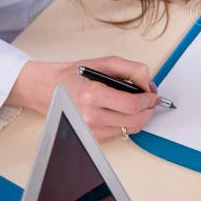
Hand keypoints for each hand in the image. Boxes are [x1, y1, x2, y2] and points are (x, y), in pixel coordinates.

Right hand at [7, 56, 158, 141]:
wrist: (47, 88)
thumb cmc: (74, 75)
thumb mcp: (104, 62)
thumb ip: (131, 69)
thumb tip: (148, 84)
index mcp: (93, 94)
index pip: (132, 105)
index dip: (149, 101)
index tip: (153, 95)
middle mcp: (90, 115)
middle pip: (134, 121)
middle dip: (148, 111)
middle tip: (151, 102)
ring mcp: (89, 129)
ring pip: (128, 129)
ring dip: (139, 118)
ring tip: (138, 106)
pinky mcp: (89, 137)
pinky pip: (117, 134)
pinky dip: (125, 124)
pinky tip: (121, 113)